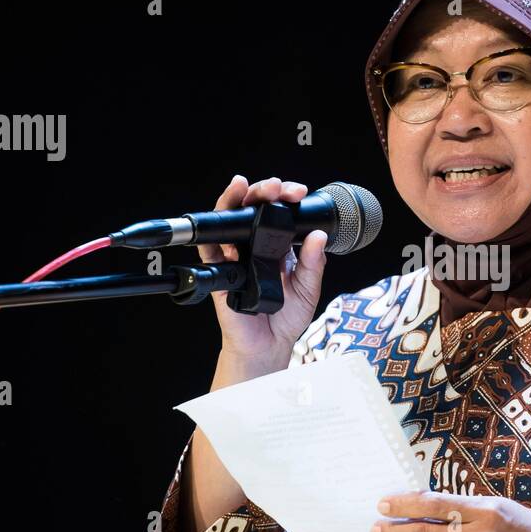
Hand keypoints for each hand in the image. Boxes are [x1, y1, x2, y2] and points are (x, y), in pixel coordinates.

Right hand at [200, 175, 328, 375]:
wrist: (269, 344)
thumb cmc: (286, 317)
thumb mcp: (308, 288)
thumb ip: (313, 263)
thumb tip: (318, 236)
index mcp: (278, 245)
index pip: (279, 212)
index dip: (286, 197)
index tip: (298, 192)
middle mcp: (255, 245)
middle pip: (253, 208)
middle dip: (264, 191)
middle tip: (277, 187)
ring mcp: (236, 256)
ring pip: (229, 219)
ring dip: (236, 199)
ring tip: (247, 187)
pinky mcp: (220, 271)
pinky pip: (211, 248)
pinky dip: (217, 235)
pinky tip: (230, 223)